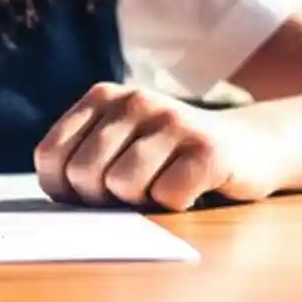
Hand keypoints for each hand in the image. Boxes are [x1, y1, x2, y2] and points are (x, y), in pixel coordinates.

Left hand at [34, 83, 282, 210]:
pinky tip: (193, 189)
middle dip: (103, 199)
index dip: (66, 190)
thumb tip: (54, 202)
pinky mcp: (208, 148)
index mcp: (102, 97)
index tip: (94, 192)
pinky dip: (177, 205)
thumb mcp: (117, 149)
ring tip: (164, 186)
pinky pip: (168, 197)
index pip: (50, 156)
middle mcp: (135, 100)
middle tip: (137, 191)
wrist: (250, 147)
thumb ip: (79, 164)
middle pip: (84, 173)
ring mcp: (173, 120)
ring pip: (123, 185)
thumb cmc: (169, 161)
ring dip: (142, 202)